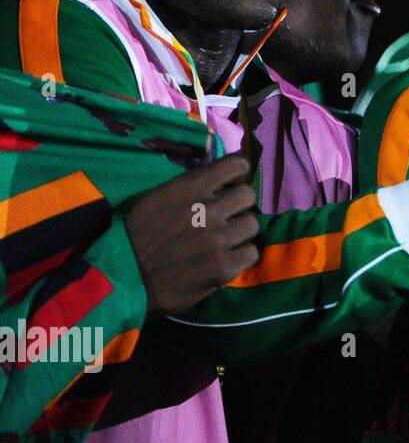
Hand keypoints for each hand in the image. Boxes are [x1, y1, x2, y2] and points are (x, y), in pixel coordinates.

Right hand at [124, 154, 259, 314]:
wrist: (122, 277)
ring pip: (252, 224)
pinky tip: (223, 259)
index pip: (237, 165)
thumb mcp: (159, 197)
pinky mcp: (224, 267)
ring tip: (223, 241)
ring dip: (240, 232)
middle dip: (238, 205)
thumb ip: (192, 186)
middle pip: (248, 195)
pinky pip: (251, 252)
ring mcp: (218, 239)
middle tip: (226, 217)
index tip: (231, 184)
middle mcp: (208, 209)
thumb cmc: (137, 234)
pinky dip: (240, 256)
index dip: (238, 175)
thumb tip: (222, 178)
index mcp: (190, 187)